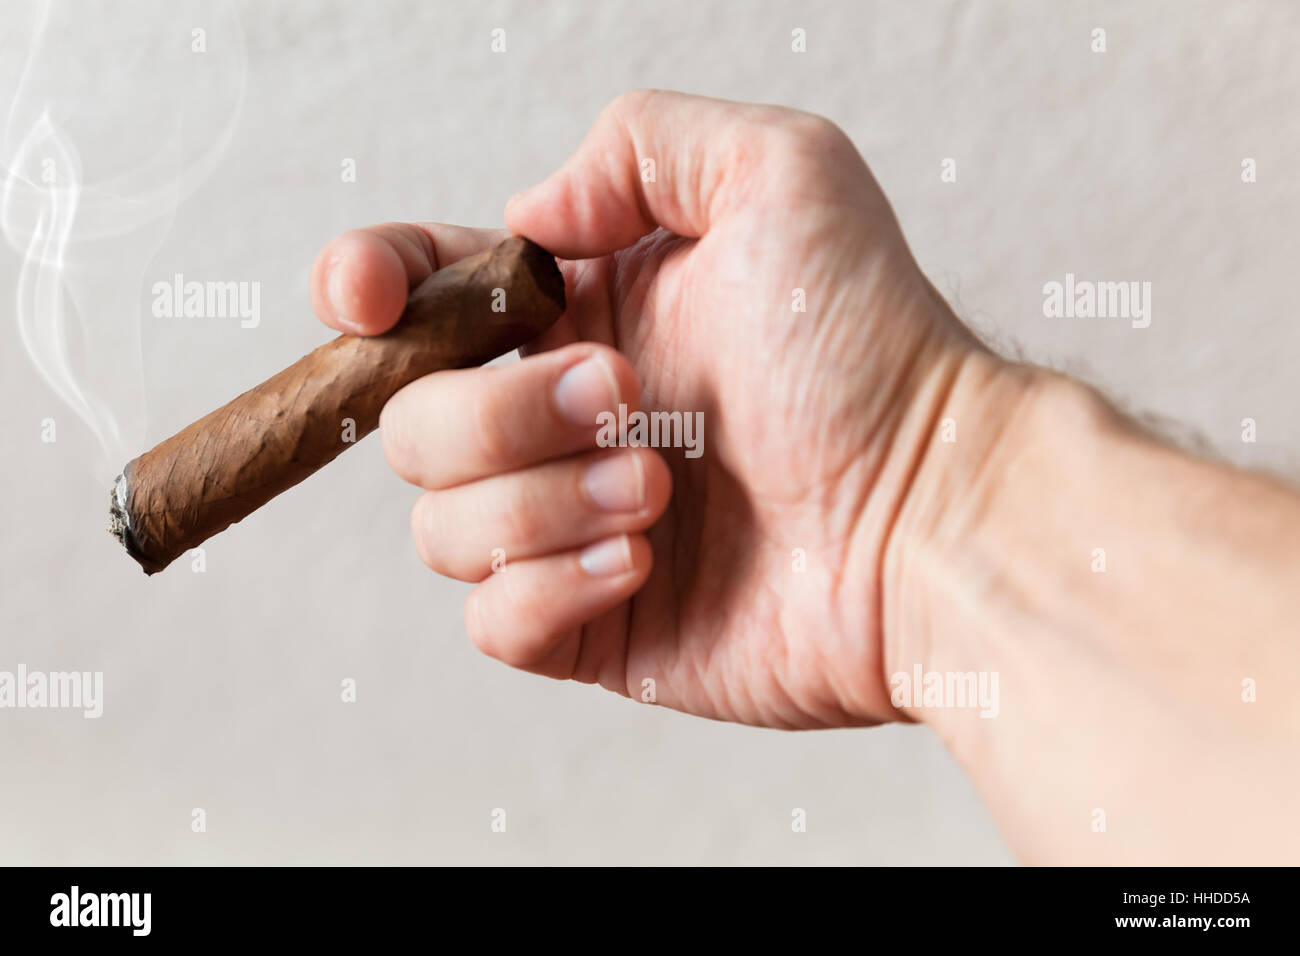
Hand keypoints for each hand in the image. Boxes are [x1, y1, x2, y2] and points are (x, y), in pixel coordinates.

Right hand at [311, 90, 996, 728]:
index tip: (368, 299)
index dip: (367, 289)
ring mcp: (570, 526)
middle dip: (503, 411)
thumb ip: (640, 143)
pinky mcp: (590, 624)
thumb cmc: (872, 350)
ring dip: (541, 502)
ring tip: (658, 490)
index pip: (424, 293)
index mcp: (586, 314)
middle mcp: (563, 420)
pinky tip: (642, 562)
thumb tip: (531, 217)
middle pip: (412, 421)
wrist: (931, 516)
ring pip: (441, 527)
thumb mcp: (780, 175)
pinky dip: (550, 588)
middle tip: (627, 398)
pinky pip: (492, 621)